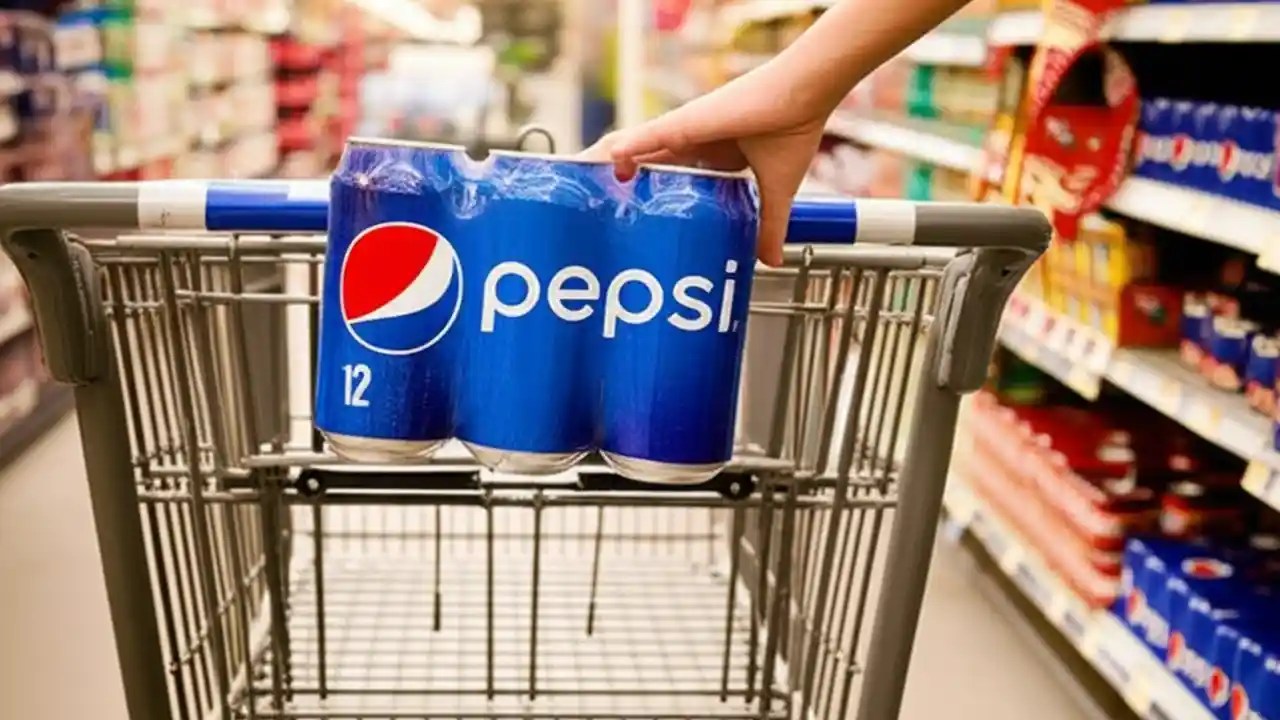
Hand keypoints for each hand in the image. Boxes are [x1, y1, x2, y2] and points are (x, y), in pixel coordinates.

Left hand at [582, 66, 827, 265]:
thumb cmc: (792, 131)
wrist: (804, 97)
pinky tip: (600, 162)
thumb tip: (770, 261)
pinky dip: (621, 150)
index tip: (629, 213)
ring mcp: (683, 132)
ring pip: (633, 149)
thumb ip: (767, 226)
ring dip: (605, 165)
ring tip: (578, 181)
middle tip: (592, 204)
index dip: (646, 192)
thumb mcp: (774, 193)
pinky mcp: (684, 124)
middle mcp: (690, 142)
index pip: (667, 176)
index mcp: (709, 156)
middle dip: (616, 182)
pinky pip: (644, 138)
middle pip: (641, 164)